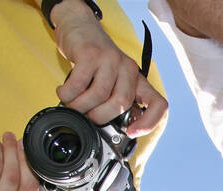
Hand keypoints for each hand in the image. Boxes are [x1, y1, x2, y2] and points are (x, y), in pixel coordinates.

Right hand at [54, 2, 166, 135]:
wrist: (80, 26)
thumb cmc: (95, 61)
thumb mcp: (111, 81)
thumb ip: (114, 101)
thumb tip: (108, 130)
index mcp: (137, 80)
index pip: (158, 104)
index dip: (149, 123)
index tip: (130, 132)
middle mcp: (128, 68)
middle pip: (121, 104)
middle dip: (100, 117)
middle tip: (87, 116)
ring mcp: (110, 59)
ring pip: (99, 95)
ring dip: (81, 107)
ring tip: (72, 105)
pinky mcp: (90, 54)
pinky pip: (79, 84)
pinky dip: (68, 94)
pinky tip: (64, 93)